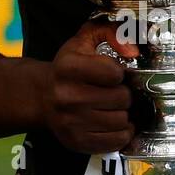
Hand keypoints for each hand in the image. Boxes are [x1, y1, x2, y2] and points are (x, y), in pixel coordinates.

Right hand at [40, 20, 135, 153]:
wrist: (42, 96)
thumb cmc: (69, 67)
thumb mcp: (85, 40)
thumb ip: (111, 33)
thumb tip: (133, 51)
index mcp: (67, 67)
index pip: (114, 73)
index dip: (118, 73)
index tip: (111, 74)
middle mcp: (66, 96)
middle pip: (121, 98)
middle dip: (123, 94)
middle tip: (114, 92)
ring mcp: (70, 122)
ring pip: (121, 121)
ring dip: (123, 113)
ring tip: (112, 107)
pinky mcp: (76, 141)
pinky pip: (116, 141)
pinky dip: (122, 133)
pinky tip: (114, 123)